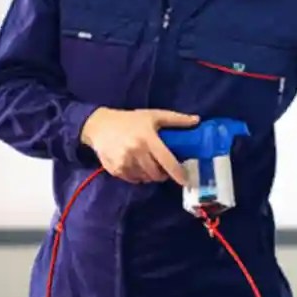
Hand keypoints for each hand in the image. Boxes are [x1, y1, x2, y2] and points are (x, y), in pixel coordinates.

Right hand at [80, 108, 199, 183]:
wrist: (99, 126)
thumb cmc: (130, 120)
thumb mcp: (153, 116)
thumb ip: (176, 120)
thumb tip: (197, 120)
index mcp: (147, 139)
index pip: (167, 161)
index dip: (178, 173)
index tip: (185, 180)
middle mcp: (135, 152)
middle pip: (156, 174)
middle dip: (163, 174)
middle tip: (164, 169)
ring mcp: (124, 162)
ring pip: (145, 178)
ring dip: (151, 176)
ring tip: (150, 166)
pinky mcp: (115, 170)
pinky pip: (133, 180)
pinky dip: (138, 177)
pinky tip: (137, 166)